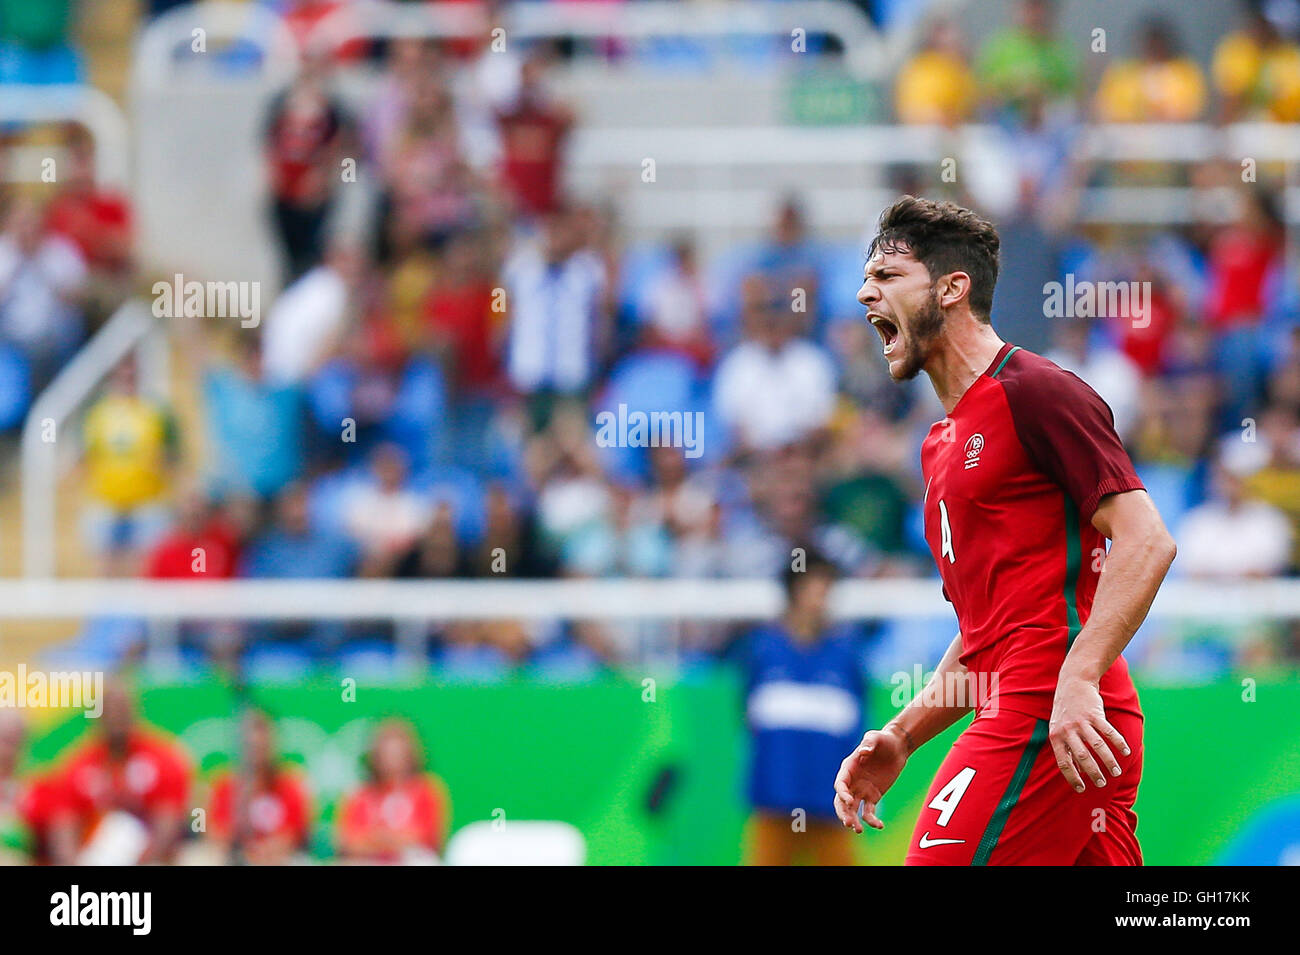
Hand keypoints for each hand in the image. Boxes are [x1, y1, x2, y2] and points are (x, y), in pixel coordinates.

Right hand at [833, 726, 908, 832]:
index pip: (841, 784)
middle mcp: (852, 781)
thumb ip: (869, 743)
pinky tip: (879, 826)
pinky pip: (869, 811)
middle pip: (842, 801)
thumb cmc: (883, 739)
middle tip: (849, 823)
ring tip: (858, 830)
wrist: (897, 747)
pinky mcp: (873, 797)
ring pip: (852, 809)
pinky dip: (871, 820)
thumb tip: (863, 752)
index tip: (849, 801)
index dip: (842, 793)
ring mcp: (861, 790)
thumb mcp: (876, 737)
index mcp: (848, 768)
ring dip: (853, 820)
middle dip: (843, 812)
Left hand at [1048, 674, 1130, 792]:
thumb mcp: (1058, 728)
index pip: (1063, 762)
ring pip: (1097, 746)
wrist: (1073, 683)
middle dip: (1093, 773)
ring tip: (1116, 772)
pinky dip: (1118, 743)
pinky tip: (1125, 752)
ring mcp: (1081, 722)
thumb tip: (1077, 770)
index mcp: (1055, 736)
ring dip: (1108, 761)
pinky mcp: (1094, 714)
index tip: (1082, 789)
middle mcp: (1067, 730)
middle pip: (1082, 757)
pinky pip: (1108, 732)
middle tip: (1102, 784)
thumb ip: (1066, 747)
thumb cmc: (1066, 710)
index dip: (1072, 777)